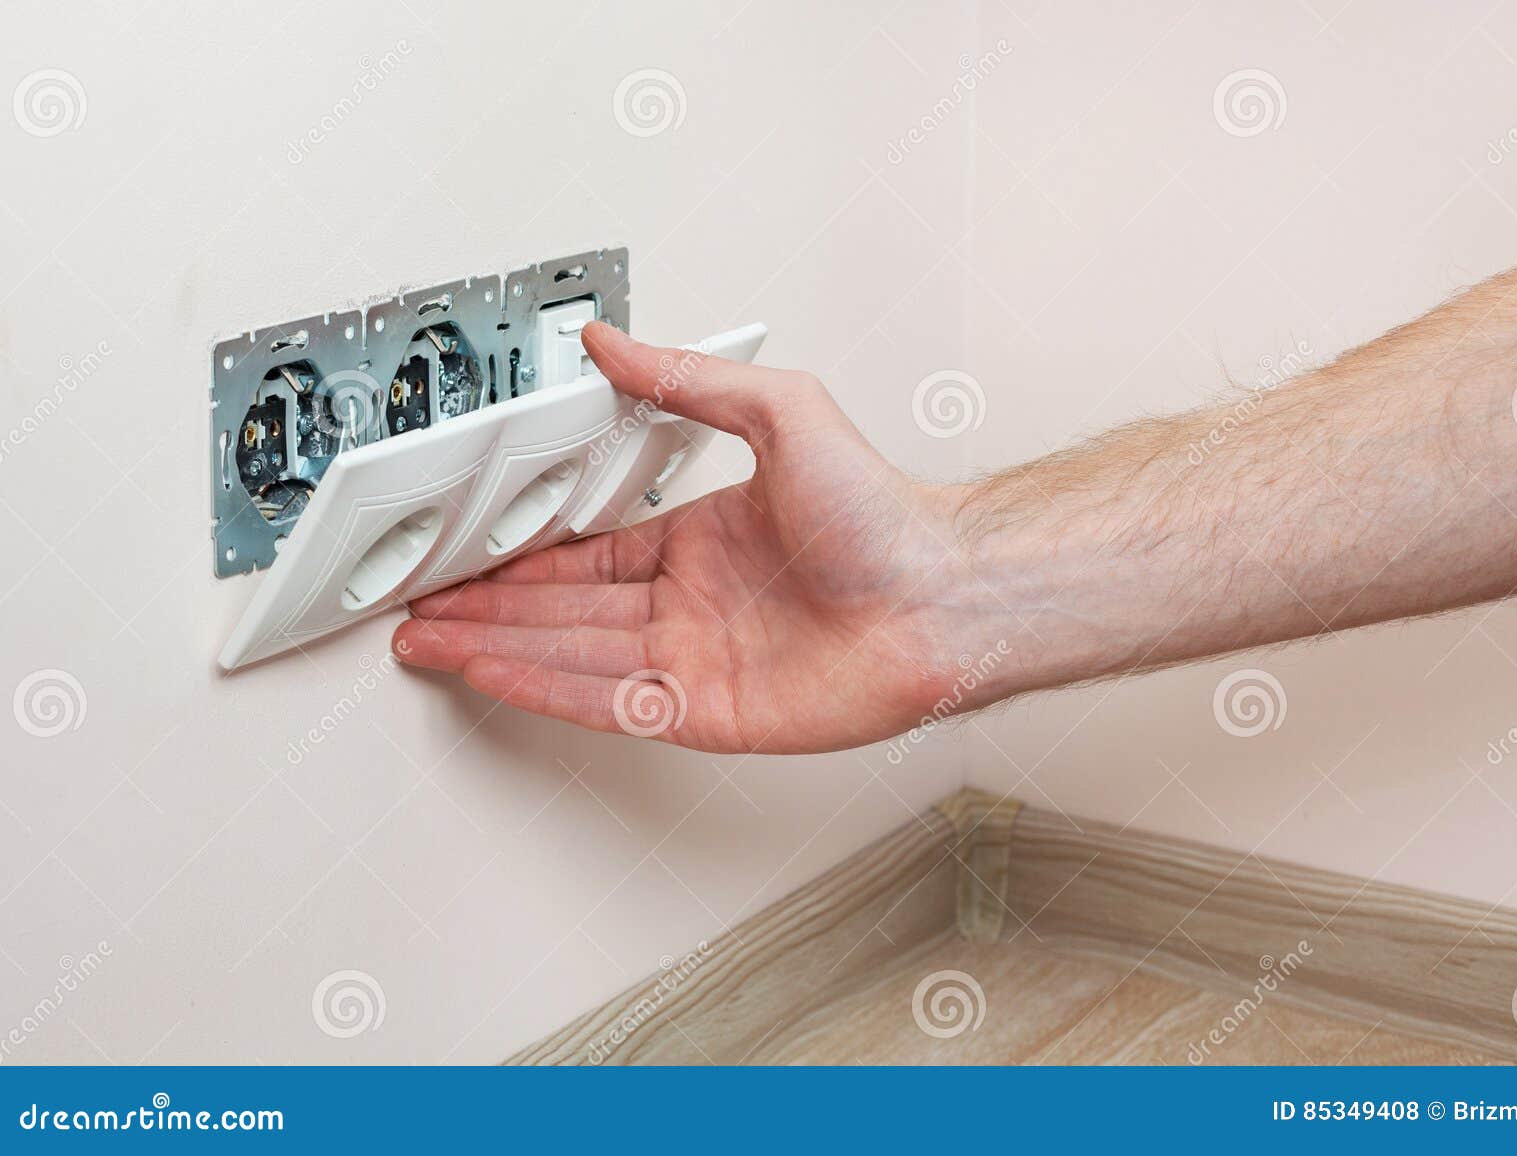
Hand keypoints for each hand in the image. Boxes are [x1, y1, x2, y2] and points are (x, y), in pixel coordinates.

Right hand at [392, 322, 975, 752]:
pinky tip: (492, 673)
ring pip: (570, 656)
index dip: (522, 556)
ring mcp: (696, 662)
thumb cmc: (887, 515)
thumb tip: (613, 342)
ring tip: (424, 642)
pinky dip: (544, 687)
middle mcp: (693, 604)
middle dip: (486, 608)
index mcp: (701, 542)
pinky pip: (607, 701)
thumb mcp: (780, 412)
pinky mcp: (707, 712)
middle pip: (563, 609)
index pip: (587, 553)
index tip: (468, 552)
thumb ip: (689, 380)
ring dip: (496, 648)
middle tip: (417, 606)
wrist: (944, 594)